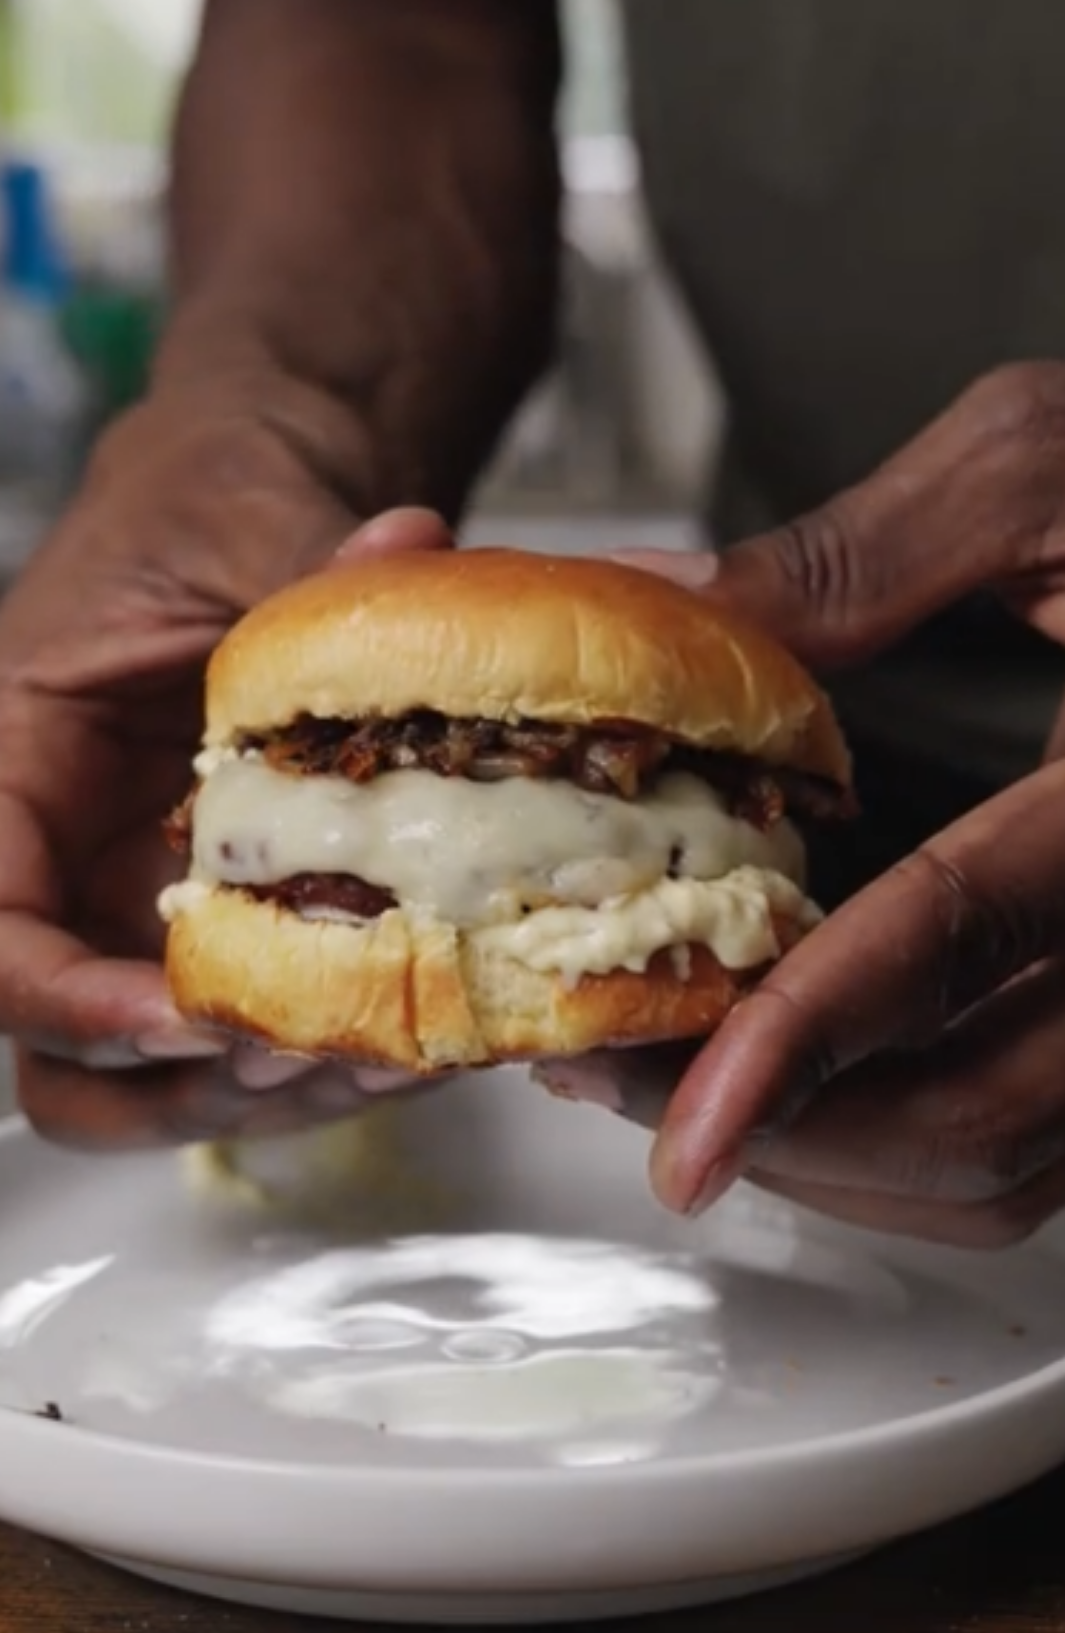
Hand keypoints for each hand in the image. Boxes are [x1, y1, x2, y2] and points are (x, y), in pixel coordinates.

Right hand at [0, 387, 450, 1146]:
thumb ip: (308, 562)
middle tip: (308, 1059)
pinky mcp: (225, 932)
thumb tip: (409, 545)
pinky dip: (323, 1064)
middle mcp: (67, 868)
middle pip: (60, 1057)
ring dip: (264, 1099)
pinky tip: (418, 1032)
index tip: (187, 1013)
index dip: (69, 1001)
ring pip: (153, 1083)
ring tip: (386, 1057)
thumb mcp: (247, 519)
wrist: (253, 499)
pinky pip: (250, 1043)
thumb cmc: (211, 497)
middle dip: (179, 1088)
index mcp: (15, 767)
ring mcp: (141, 914)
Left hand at [546, 363, 1064, 1245]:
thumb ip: (857, 556)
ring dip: (825, 1159)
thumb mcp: (1046, 468)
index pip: (965, 933)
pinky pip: (1034, 1146)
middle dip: (780, 1128)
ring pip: (1006, 1165)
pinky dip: (894, 1145)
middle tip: (610, 1077)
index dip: (807, 1038)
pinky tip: (791, 1081)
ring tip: (666, 1083)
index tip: (683, 1117)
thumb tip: (665, 617)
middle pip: (981, 1111)